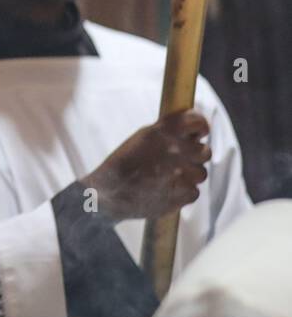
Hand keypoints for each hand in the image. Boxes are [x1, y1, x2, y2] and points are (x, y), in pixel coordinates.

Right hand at [79, 109, 211, 221]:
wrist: (111, 193)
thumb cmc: (123, 163)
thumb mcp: (141, 138)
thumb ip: (166, 133)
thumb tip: (191, 133)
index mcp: (163, 132)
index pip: (197, 122)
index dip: (201, 126)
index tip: (200, 132)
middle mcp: (176, 150)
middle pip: (205, 151)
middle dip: (195, 155)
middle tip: (180, 159)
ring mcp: (182, 173)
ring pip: (201, 172)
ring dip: (189, 174)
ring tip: (168, 177)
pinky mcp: (185, 194)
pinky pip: (194, 191)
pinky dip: (183, 191)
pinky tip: (166, 189)